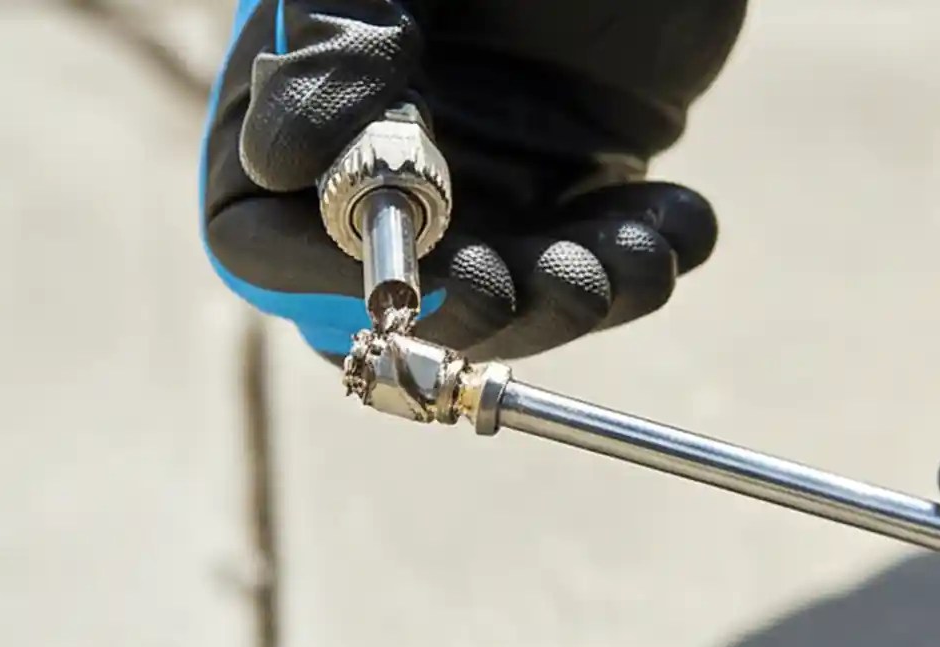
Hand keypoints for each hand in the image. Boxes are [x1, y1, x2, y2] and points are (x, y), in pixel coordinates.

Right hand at [201, 0, 745, 361]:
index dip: (314, 277)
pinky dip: (644, 261)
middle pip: (395, 295)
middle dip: (471, 312)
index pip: (260, 229)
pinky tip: (680, 217)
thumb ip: (336, 41)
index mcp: (320, 96)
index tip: (401, 273)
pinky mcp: (582, 180)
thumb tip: (274, 162)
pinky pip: (604, 261)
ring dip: (572, 302)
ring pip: (512, 300)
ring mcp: (495, 173)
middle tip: (527, 278)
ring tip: (634, 257)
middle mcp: (400, 152)